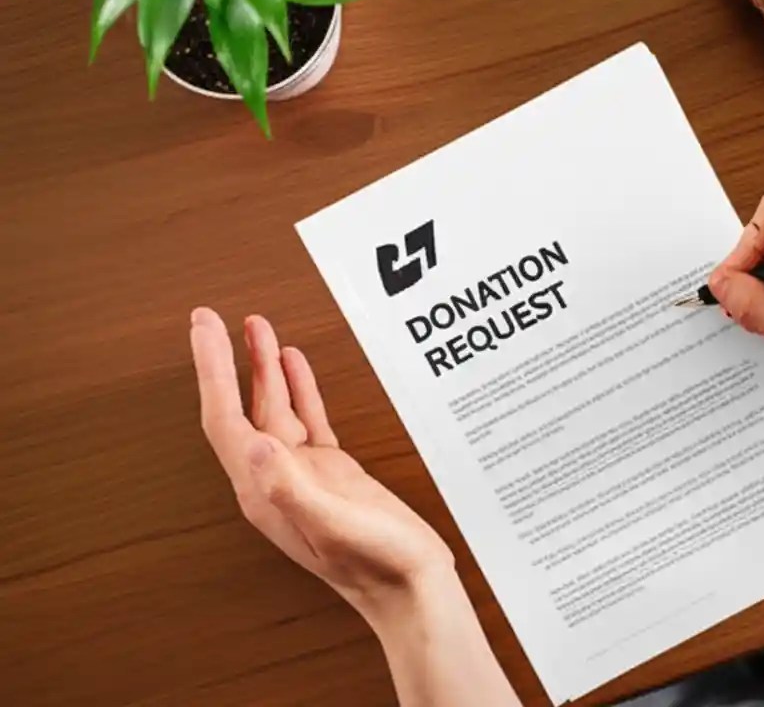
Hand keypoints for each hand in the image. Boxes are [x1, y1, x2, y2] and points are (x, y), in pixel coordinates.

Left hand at [188, 307, 454, 624]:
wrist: (412, 590)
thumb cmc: (377, 566)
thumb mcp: (333, 525)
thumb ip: (290, 487)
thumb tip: (252, 443)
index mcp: (265, 492)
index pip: (226, 420)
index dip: (213, 371)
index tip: (204, 330)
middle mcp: (276, 479)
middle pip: (242, 407)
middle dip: (227, 360)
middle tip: (212, 318)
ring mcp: (304, 474)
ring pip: (275, 408)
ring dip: (263, 368)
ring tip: (257, 327)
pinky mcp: (333, 472)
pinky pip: (308, 419)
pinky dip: (300, 388)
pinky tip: (295, 364)